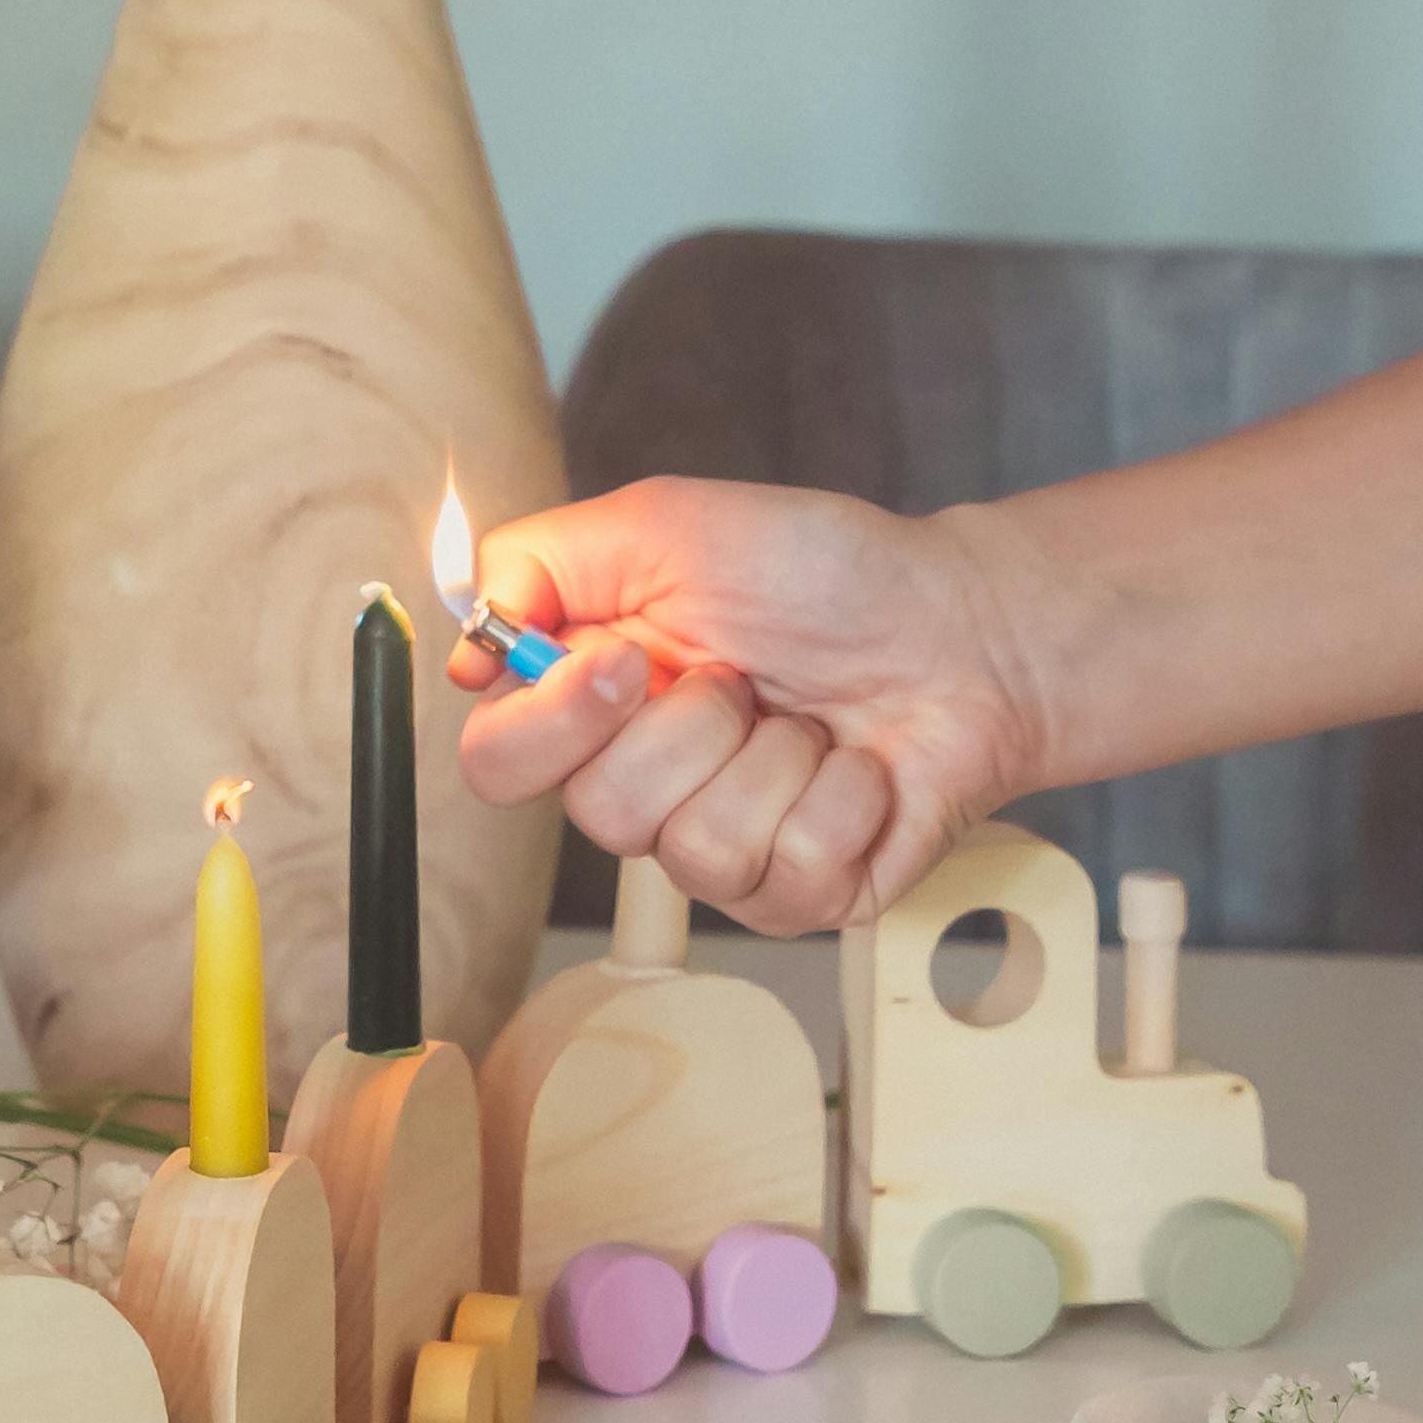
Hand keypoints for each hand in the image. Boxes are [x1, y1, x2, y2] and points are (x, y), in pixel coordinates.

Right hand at [449, 477, 1046, 931]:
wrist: (960, 627)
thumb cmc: (823, 573)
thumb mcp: (667, 525)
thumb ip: (541, 560)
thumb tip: (463, 646)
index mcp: (593, 705)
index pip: (498, 764)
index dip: (552, 725)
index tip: (626, 663)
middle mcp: (642, 789)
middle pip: (600, 813)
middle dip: (694, 727)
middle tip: (744, 677)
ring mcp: (719, 854)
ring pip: (698, 850)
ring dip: (775, 760)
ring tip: (808, 720)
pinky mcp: (798, 898)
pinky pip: (790, 873)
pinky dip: (842, 797)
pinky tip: (858, 765)